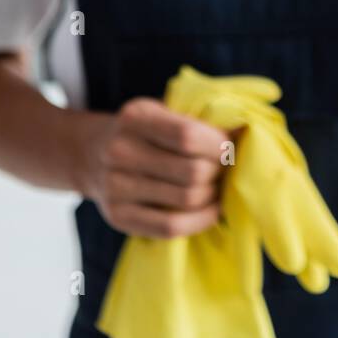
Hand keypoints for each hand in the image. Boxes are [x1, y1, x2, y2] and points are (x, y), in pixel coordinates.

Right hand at [75, 98, 236, 238]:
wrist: (92, 154)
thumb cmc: (145, 131)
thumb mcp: (162, 111)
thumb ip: (197, 119)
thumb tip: (244, 132)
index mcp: (134, 117)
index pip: (188, 135)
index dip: (219, 145)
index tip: (230, 147)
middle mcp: (119, 151)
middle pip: (192, 172)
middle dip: (218, 173)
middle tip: (225, 169)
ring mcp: (114, 187)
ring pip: (186, 200)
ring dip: (213, 195)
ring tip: (216, 186)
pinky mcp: (118, 217)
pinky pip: (170, 227)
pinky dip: (200, 220)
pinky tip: (211, 210)